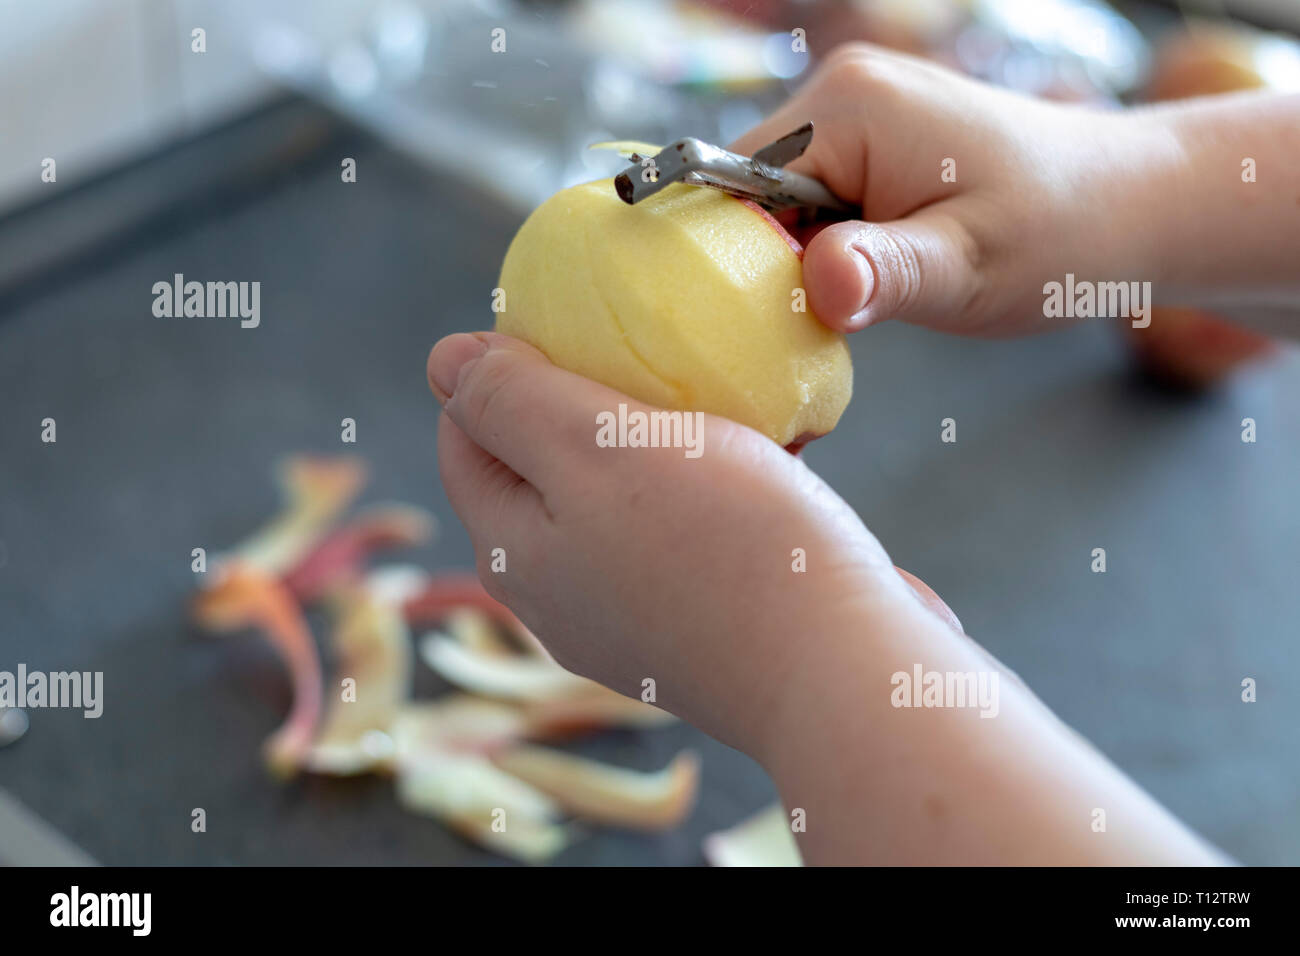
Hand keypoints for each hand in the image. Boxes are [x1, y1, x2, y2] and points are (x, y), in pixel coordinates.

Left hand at [427, 331, 950, 757]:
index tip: (570, 323)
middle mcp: (556, 600)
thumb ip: (511, 400)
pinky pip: (668, 536)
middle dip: (570, 403)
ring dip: (638, 444)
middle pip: (535, 472)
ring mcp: (626, 623)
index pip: (464, 439)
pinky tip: (741, 466)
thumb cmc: (722, 543)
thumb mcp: (596, 443)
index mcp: (512, 554)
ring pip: (607, 502)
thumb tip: (442, 359)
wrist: (842, 668)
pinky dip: (689, 488)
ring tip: (696, 399)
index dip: (499, 368)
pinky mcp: (694, 629)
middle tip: (639, 353)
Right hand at [731, 43, 1182, 335]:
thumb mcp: (968, 267)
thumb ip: (887, 273)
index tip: (760, 324)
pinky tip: (861, 285)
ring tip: (848, 307)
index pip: (734, 185)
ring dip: (796, 264)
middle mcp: (842, 94)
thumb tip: (819, 282)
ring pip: (776, 206)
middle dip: (766, 266)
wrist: (1123, 209)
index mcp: (849, 106)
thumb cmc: (1058, 235)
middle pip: (746, 195)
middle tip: (809, 329)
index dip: (735, 260)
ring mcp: (856, 116)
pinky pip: (812, 204)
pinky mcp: (871, 145)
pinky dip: (824, 252)